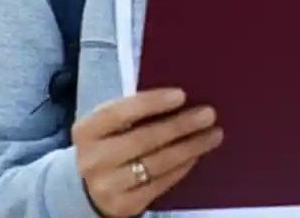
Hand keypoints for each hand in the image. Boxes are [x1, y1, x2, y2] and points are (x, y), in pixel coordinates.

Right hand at [73, 88, 222, 217]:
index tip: (181, 95)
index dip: (151, 103)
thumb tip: (180, 98)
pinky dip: (182, 167)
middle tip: (208, 114)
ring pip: (156, 164)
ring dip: (190, 147)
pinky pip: (161, 183)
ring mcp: (107, 186)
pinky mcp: (124, 205)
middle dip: (180, 126)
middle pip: (143, 140)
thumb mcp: (108, 125)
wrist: (87, 188)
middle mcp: (93, 160)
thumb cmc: (108, 143)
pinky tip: (196, 154)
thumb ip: (133, 111)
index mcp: (86, 130)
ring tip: (213, 135)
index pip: (119, 113)